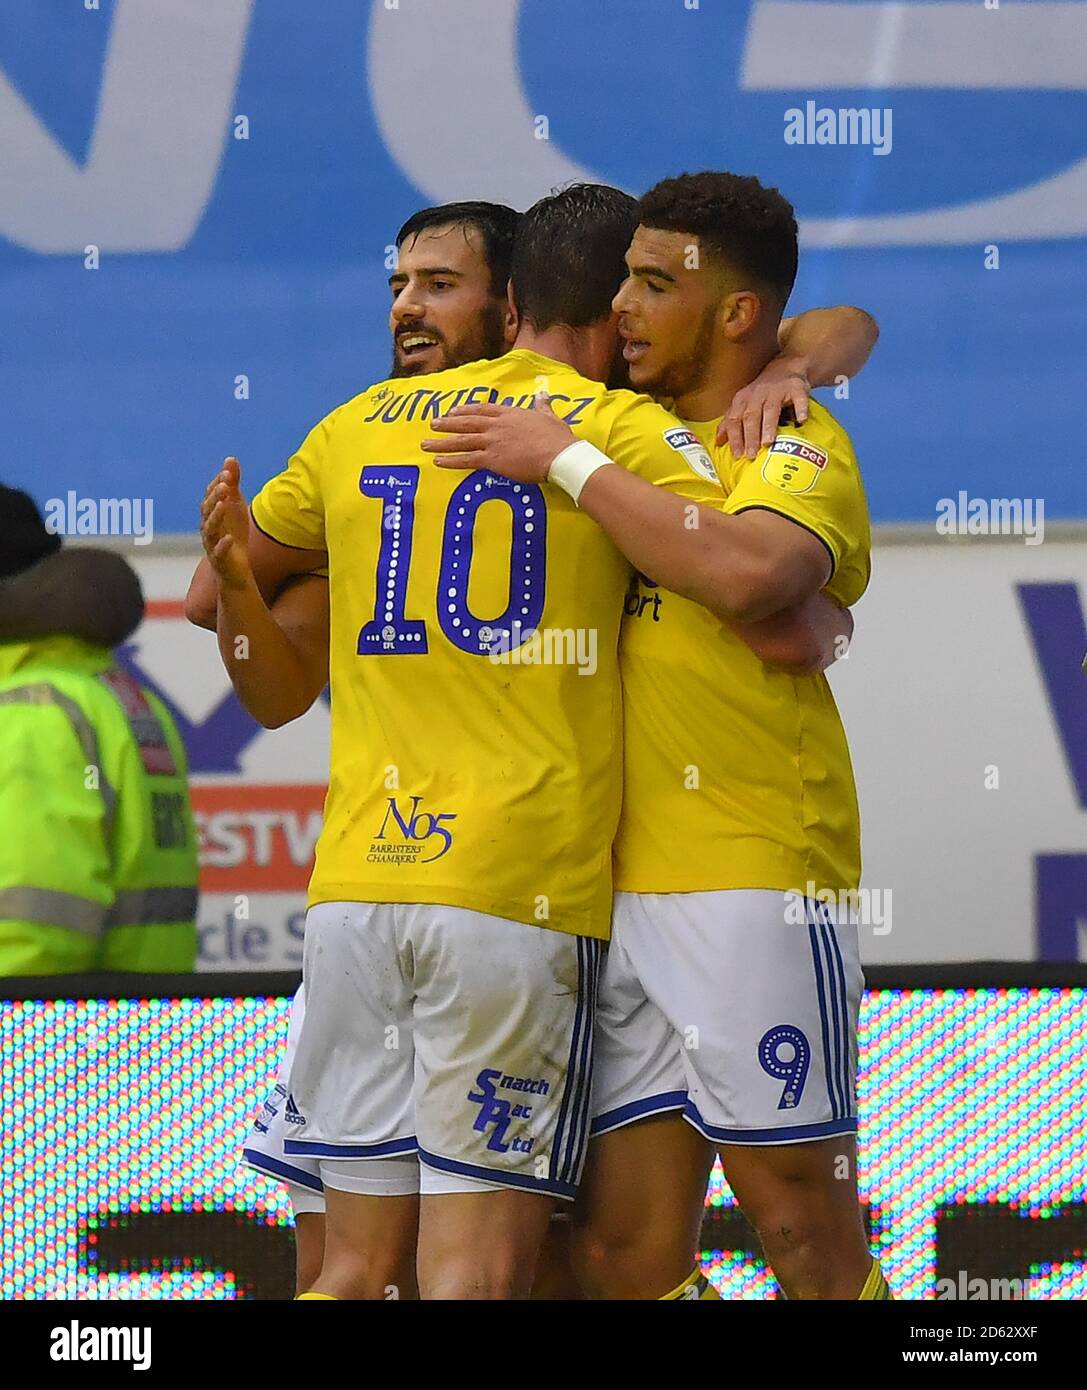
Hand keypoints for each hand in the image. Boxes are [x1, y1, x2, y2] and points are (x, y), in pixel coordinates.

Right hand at [200, 456, 251, 590]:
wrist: (235, 567)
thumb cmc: (233, 533)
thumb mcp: (236, 506)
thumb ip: (232, 483)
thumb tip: (230, 459)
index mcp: (211, 513)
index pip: (211, 495)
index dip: (219, 484)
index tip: (228, 472)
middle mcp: (208, 526)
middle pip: (207, 509)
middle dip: (215, 496)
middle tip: (226, 485)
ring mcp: (212, 543)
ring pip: (210, 528)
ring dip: (216, 516)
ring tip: (224, 504)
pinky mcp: (219, 559)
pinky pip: (219, 551)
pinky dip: (223, 545)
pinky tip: (230, 539)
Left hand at [421, 392, 575, 481]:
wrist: (559, 454)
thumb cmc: (557, 438)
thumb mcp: (550, 416)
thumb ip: (542, 405)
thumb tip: (543, 393)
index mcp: (510, 413)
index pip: (482, 409)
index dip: (466, 410)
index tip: (453, 410)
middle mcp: (497, 425)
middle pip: (467, 422)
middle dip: (447, 423)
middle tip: (432, 424)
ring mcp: (493, 441)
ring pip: (462, 440)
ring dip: (442, 442)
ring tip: (426, 443)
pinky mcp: (493, 459)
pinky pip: (467, 459)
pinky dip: (451, 460)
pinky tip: (438, 461)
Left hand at [717, 356, 811, 458]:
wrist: (786, 368)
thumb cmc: (762, 393)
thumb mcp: (743, 404)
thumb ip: (731, 422)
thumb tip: (718, 441)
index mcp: (742, 400)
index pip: (734, 419)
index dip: (735, 437)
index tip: (737, 455)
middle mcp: (757, 394)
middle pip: (751, 416)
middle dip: (750, 436)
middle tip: (751, 454)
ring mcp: (777, 390)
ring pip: (771, 409)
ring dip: (768, 426)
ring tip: (768, 442)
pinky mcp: (796, 387)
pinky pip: (798, 398)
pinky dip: (800, 409)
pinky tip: (801, 421)